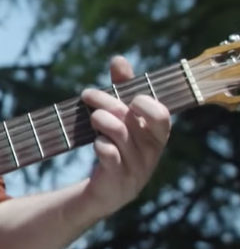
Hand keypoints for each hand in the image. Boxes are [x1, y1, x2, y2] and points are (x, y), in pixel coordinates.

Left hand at [80, 56, 171, 215]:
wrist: (107, 190)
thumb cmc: (117, 145)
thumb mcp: (121, 117)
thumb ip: (122, 89)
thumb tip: (119, 59)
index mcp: (157, 134)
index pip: (160, 114)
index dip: (142, 101)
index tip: (122, 91)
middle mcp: (151, 151)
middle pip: (133, 120)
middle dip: (108, 102)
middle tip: (88, 94)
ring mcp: (136, 167)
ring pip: (119, 135)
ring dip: (101, 120)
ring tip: (92, 117)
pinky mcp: (118, 180)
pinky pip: (110, 157)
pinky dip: (101, 146)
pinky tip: (97, 143)